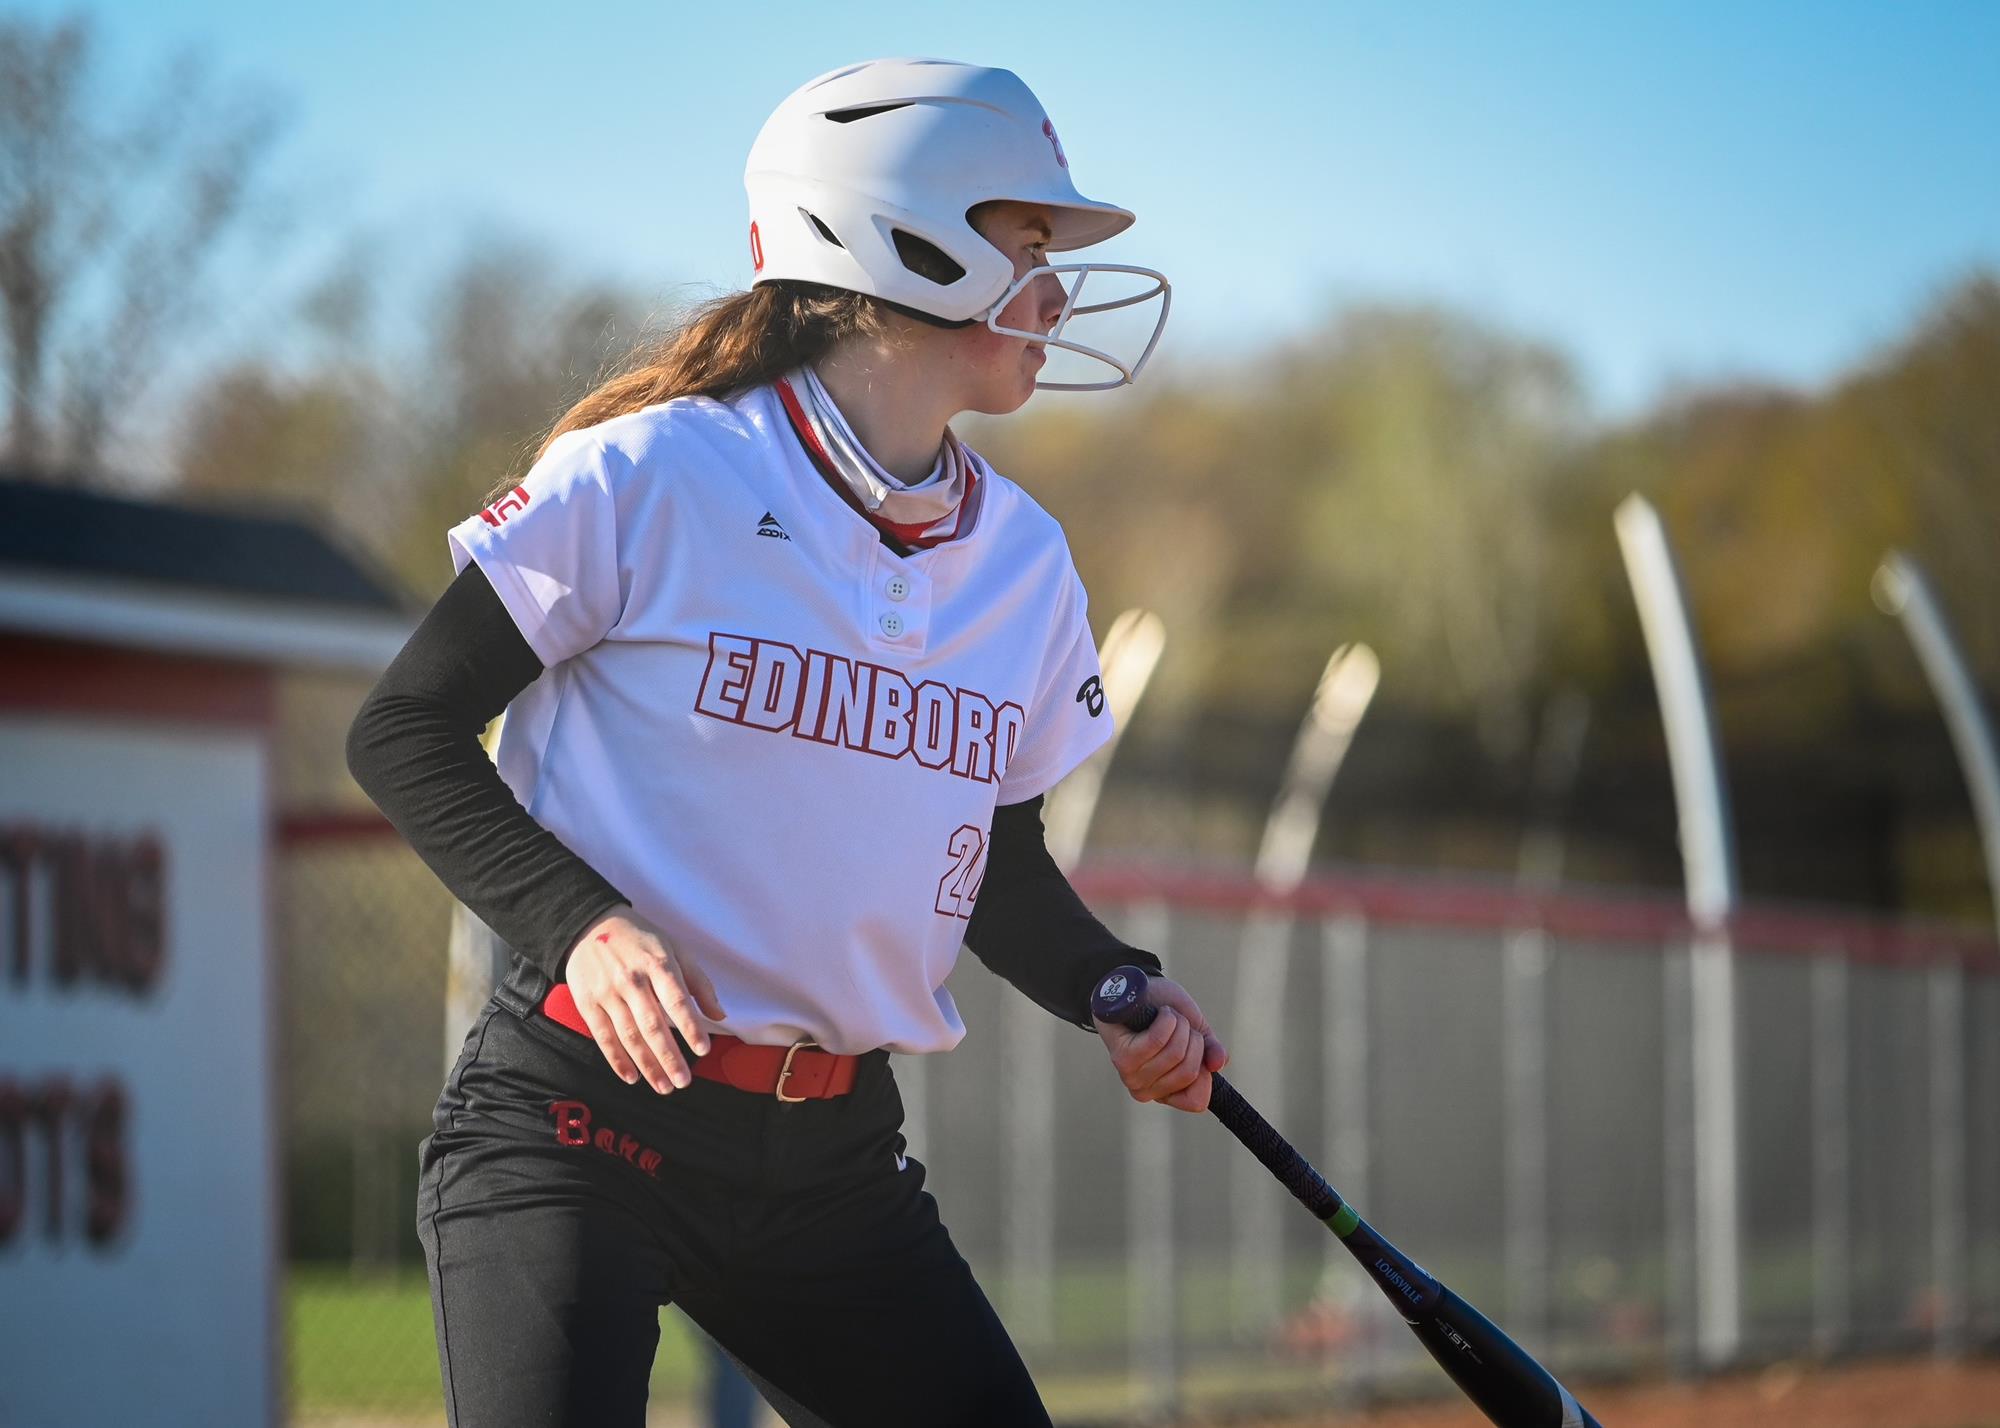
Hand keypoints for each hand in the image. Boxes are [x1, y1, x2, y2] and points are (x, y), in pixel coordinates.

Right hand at [563, 905, 725, 1094]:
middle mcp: (632, 980)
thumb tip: (719, 1015)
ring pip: (629, 1036)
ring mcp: (608, 993)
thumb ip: (698, 982)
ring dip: (647, 1065)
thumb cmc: (640, 939)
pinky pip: (604, 1037)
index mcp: (658, 964)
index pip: (677, 1001)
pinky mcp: (588, 1003)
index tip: (702, 1050)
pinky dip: (617, 1060)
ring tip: (664, 1086)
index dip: (690, 1027)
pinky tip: (631, 1077)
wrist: (588, 925)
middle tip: (683, 1081)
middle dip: (669, 1057)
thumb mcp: (675, 948)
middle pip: (653, 1025)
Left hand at [1091, 975, 1227, 1112]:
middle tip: (1181, 1025)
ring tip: (1168, 1016)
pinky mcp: (1123, 1056)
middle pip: (1189, 1071)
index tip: (1195, 1049)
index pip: (1196, 1101)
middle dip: (1194, 1039)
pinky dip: (1167, 1019)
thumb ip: (1210, 1050)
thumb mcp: (1196, 1031)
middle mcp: (1145, 1090)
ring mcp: (1131, 1076)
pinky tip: (1161, 1012)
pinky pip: (1157, 1039)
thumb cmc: (1164, 1013)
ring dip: (1180, 1025)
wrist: (1136, 990)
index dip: (1204, 1073)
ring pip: (1175, 1053)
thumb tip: (1219, 1064)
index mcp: (1165, 1092)